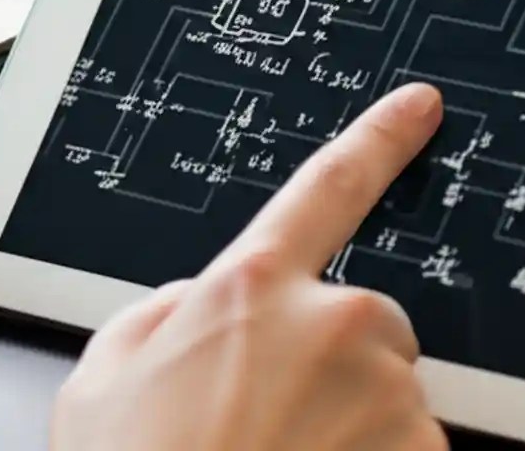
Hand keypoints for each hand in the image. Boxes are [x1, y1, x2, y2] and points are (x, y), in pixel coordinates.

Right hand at [52, 83, 446, 450]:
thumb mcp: (102, 373)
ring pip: (383, 393)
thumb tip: (202, 303)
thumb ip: (164, 311)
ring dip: (345, 421)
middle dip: (330, 356)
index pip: (328, 188)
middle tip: (265, 414)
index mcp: (251, 290)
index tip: (421, 107)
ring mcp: (385, 399)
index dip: (380, 137)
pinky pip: (406, 449)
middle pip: (364, 318)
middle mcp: (331, 329)